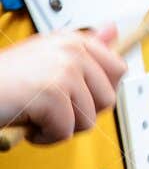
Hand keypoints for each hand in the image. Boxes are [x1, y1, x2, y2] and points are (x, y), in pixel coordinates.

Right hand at [0, 26, 125, 144]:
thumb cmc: (2, 80)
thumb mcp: (44, 57)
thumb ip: (82, 48)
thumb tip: (112, 31)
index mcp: (74, 41)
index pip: (117, 69)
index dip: (98, 92)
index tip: (75, 97)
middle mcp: (73, 51)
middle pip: (107, 99)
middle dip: (79, 114)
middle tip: (52, 110)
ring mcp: (64, 71)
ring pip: (88, 119)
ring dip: (60, 128)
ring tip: (37, 116)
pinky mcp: (52, 94)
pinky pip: (65, 132)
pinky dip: (45, 138)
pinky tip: (27, 124)